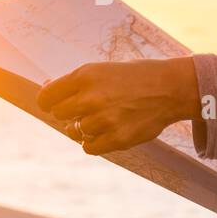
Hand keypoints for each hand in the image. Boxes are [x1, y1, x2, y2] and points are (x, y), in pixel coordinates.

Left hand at [36, 57, 200, 155]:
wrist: (170, 88)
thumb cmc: (133, 77)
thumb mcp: (102, 70)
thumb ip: (74, 83)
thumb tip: (46, 91)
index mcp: (85, 75)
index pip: (46, 97)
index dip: (46, 102)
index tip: (51, 104)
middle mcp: (92, 97)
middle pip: (58, 115)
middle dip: (67, 113)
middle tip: (82, 110)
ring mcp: (105, 120)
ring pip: (74, 132)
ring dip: (82, 128)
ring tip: (100, 119)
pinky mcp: (117, 138)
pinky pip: (88, 147)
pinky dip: (92, 142)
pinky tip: (104, 132)